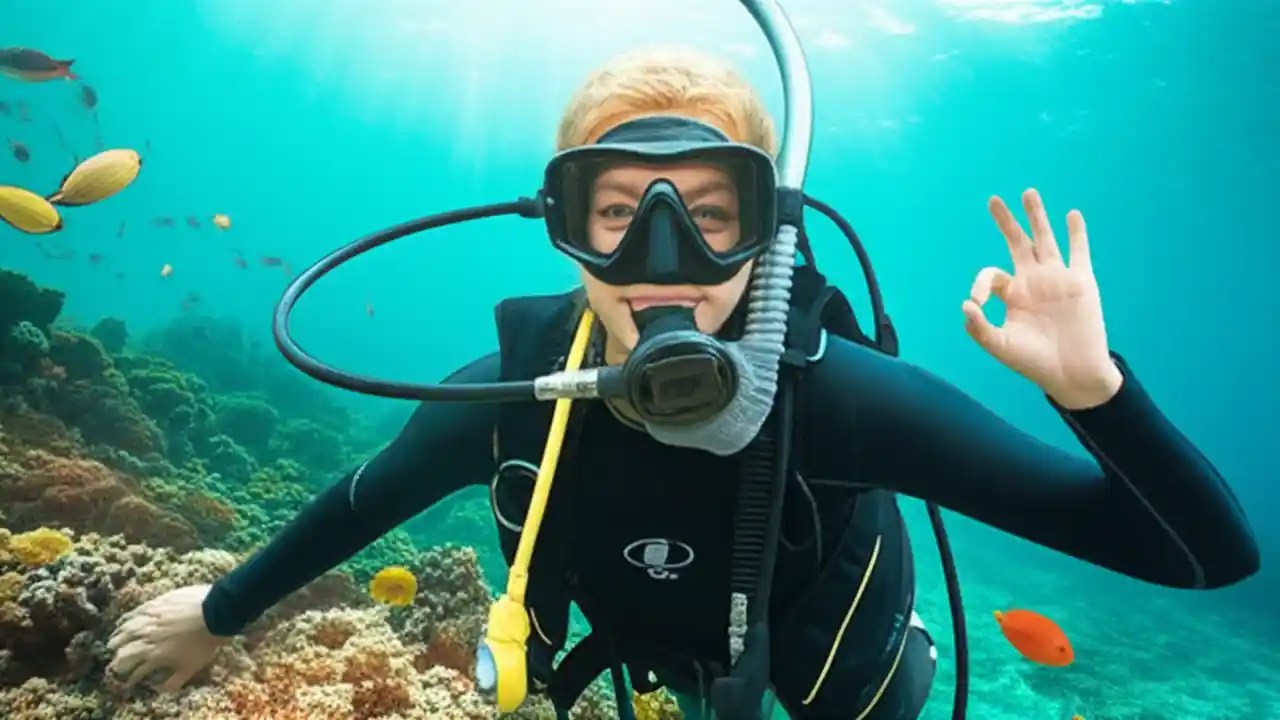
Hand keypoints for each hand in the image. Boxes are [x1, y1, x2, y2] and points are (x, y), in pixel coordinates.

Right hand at [106, 584, 228, 692]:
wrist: (216, 612)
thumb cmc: (205, 642)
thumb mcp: (191, 667)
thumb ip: (174, 680)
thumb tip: (160, 690)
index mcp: (155, 653)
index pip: (134, 665)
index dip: (128, 674)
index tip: (125, 679)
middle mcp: (148, 636)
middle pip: (126, 646)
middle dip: (118, 655)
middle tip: (114, 660)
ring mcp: (152, 617)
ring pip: (128, 628)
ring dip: (118, 636)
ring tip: (113, 640)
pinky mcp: (158, 603)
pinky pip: (137, 611)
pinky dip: (128, 617)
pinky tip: (125, 619)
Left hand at [963, 188, 1122, 409]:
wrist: (1072, 374)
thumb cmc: (1034, 362)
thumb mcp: (1000, 346)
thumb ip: (979, 327)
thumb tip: (965, 304)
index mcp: (1012, 294)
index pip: (990, 275)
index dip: (980, 283)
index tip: (977, 303)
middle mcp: (1033, 281)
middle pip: (1017, 243)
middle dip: (1006, 222)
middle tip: (993, 200)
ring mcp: (1057, 279)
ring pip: (1045, 239)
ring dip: (1037, 216)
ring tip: (1027, 193)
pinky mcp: (1081, 282)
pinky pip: (1078, 252)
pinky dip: (1077, 234)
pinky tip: (1072, 215)